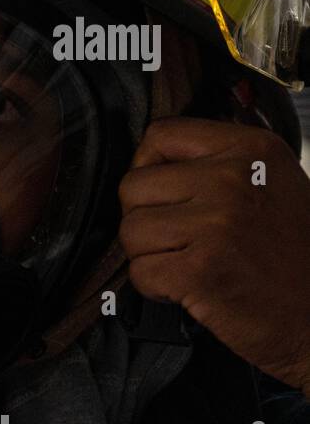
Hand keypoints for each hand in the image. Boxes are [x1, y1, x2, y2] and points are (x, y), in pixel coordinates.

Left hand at [119, 117, 309, 393]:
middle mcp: (233, 179)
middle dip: (145, 218)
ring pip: (130, 229)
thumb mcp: (273, 183)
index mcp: (252, 150)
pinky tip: (192, 287)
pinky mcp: (199, 269)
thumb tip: (151, 157)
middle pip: (133, 185)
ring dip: (150, 255)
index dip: (147, 166)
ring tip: (191, 263)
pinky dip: (156, 287)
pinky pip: (139, 270)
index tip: (162, 192)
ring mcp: (215, 224)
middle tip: (181, 240)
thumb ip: (218, 162)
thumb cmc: (296, 257)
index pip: (160, 136)